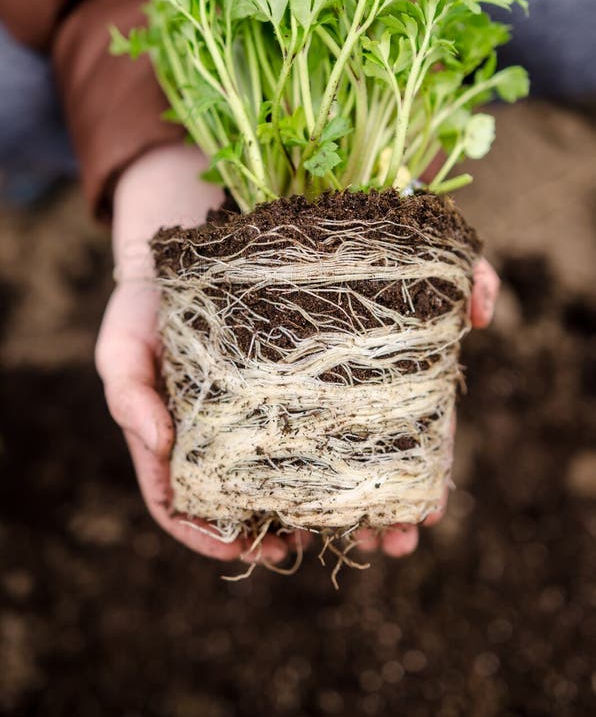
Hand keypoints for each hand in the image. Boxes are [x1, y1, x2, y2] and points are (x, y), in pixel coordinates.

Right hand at [96, 143, 498, 563]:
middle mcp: (230, 438)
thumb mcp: (120, 348)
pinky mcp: (309, 383)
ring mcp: (271, 412)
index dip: (211, 537)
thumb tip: (160, 447)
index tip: (242, 549)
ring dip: (342, 505)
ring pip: (308, 472)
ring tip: (374, 521)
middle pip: (258, 501)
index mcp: (181, 444)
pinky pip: (338, 424)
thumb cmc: (145, 309)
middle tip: (321, 543)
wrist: (189, 257)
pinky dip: (365, 452)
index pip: (189, 508)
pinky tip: (391, 464)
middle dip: (292, 531)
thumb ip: (128, 397)